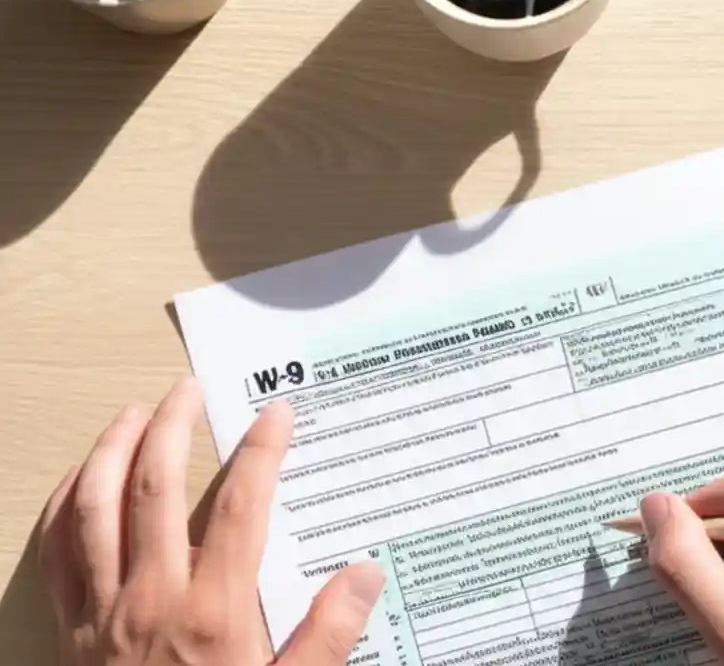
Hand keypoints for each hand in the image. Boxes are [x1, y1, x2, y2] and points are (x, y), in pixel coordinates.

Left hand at [37, 377, 384, 665]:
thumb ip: (328, 637)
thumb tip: (364, 574)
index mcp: (212, 614)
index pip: (240, 508)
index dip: (260, 452)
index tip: (277, 415)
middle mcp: (150, 600)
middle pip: (155, 488)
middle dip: (173, 426)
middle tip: (190, 389)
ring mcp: (101, 611)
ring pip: (94, 507)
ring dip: (112, 450)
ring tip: (134, 412)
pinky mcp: (70, 628)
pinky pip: (56, 550)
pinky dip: (65, 503)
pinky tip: (83, 479)